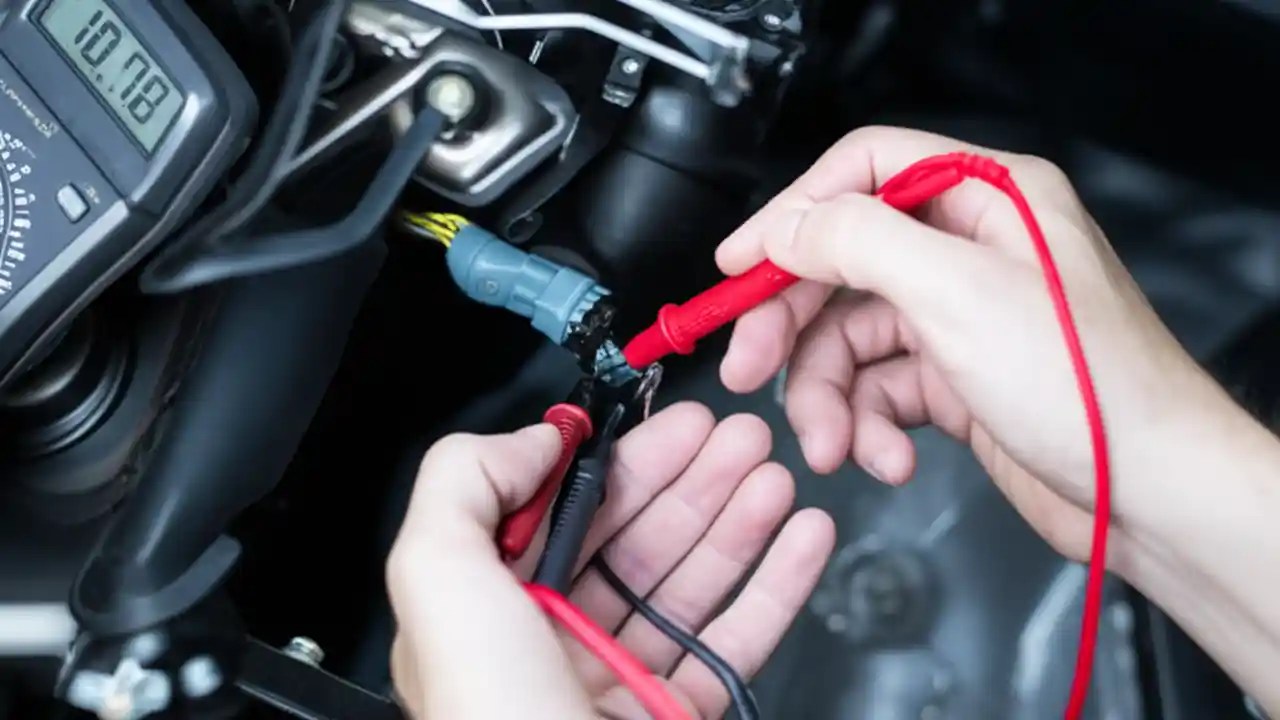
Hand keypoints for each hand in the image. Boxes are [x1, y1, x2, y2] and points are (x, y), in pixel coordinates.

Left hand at [386, 403, 834, 718]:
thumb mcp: (439, 582)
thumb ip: (464, 484)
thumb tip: (534, 438)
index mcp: (491, 609)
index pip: (563, 512)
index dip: (621, 461)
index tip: (669, 422)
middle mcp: (554, 643)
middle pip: (636, 537)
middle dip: (694, 479)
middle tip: (742, 437)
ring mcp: (620, 683)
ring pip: (689, 581)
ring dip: (739, 520)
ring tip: (777, 477)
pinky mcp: (678, 716)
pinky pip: (734, 639)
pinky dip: (774, 585)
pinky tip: (799, 540)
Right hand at [715, 125, 1232, 560]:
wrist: (1152, 494)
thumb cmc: (1091, 388)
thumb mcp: (958, 294)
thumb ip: (859, 242)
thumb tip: (788, 226)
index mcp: (988, 199)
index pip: (864, 171)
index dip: (793, 213)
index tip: (739, 263)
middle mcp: (972, 250)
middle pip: (843, 264)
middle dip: (793, 324)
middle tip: (750, 369)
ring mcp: (962, 317)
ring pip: (851, 339)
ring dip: (830, 397)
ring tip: (833, 444)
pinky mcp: (957, 378)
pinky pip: (879, 390)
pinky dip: (870, 426)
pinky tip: (887, 457)